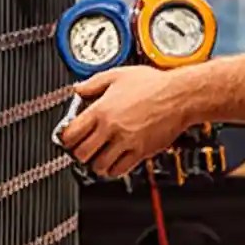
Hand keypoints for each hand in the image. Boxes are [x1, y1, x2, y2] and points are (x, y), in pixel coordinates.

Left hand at [58, 65, 191, 177]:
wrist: (179, 95)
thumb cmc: (153, 84)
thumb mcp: (118, 75)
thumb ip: (93, 83)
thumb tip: (78, 89)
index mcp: (101, 110)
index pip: (71, 134)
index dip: (66, 138)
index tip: (68, 137)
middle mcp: (111, 128)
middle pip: (81, 154)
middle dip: (79, 153)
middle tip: (82, 148)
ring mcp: (126, 142)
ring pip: (99, 166)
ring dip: (95, 163)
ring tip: (97, 156)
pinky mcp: (140, 152)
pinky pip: (119, 170)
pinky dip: (112, 170)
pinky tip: (113, 161)